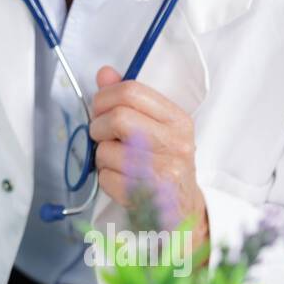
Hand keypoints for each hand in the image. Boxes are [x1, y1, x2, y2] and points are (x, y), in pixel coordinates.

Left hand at [88, 65, 209, 245]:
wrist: (185, 209)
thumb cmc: (165, 163)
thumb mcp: (156, 126)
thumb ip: (129, 99)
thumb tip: (104, 73)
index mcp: (178, 120)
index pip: (132, 91)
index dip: (105, 97)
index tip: (101, 109)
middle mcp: (175, 143)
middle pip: (117, 118)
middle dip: (99, 127)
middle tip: (102, 136)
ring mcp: (163, 170)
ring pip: (107, 150)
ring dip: (101, 156)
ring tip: (115, 161)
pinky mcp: (148, 195)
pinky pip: (106, 178)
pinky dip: (105, 178)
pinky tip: (120, 180)